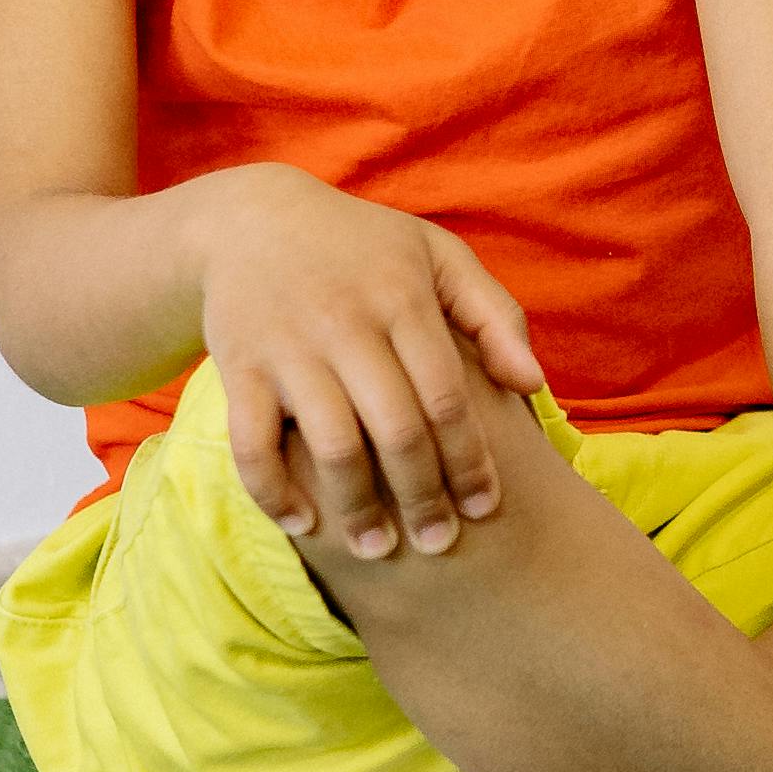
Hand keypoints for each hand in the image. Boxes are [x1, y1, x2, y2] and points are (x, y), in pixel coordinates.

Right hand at [192, 164, 544, 561]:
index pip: (446, 394)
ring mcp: (290, 348)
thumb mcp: (437, 257)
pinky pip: (253, 445)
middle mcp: (348, 324)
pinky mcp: (239, 367)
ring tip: (379, 550)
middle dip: (422, 496)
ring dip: (356, 508)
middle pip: (396, 429)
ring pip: (331, 445)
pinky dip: (275, 493)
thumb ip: (493, 315)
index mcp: (403, 299)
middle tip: (438, 544)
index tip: (484, 508)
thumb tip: (533, 385)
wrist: (252, 221)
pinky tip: (305, 525)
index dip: (469, 458)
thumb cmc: (364, 247)